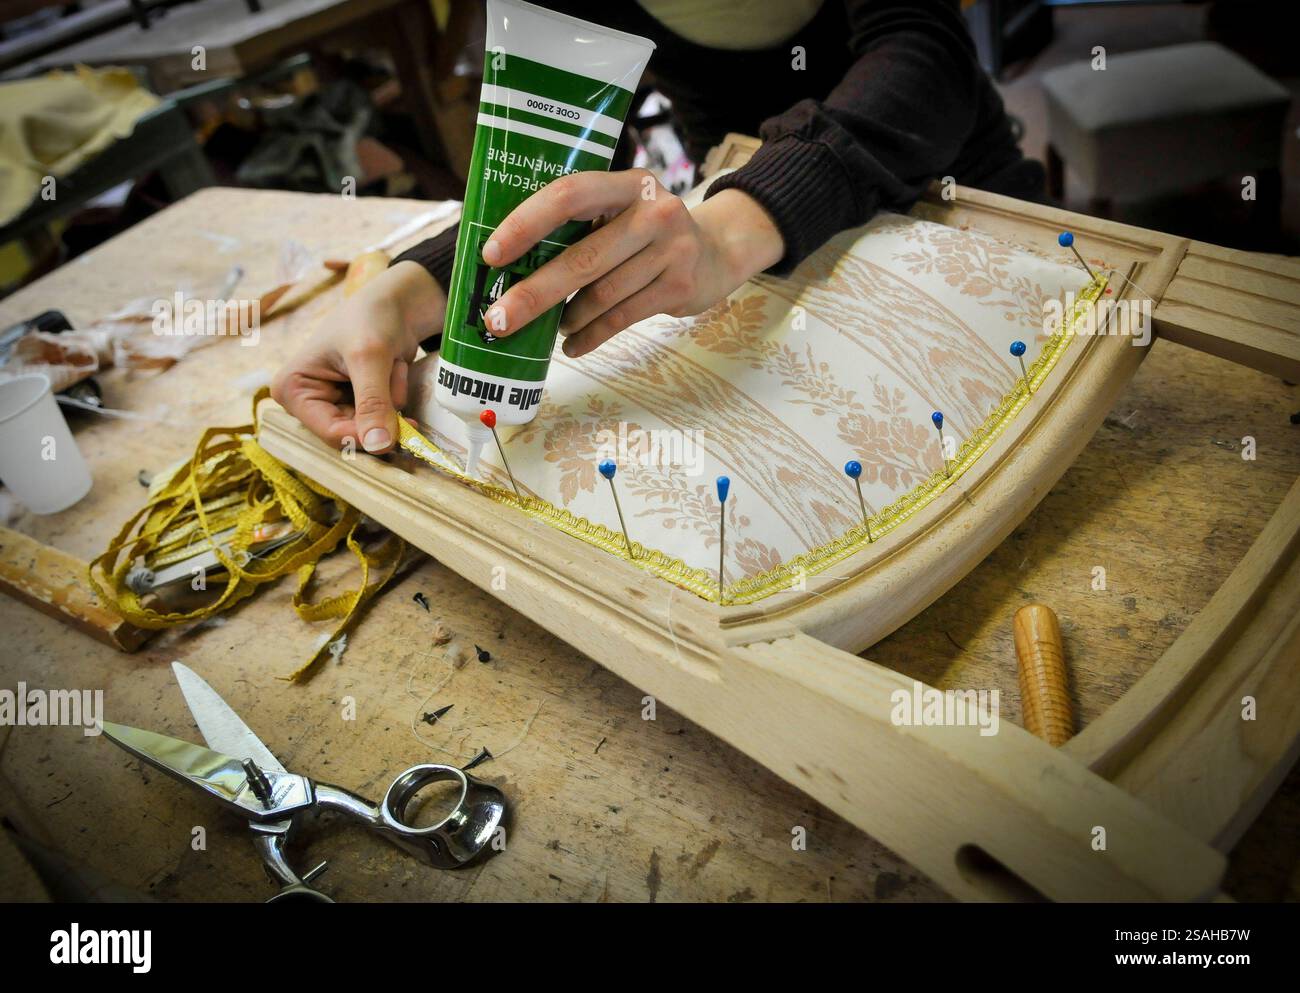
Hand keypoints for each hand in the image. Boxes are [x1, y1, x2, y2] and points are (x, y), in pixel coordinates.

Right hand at [271, 260, 444, 453]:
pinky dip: (398, 398)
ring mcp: (335, 405)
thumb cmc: (371, 318)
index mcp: (292, 390)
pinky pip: (385, 419)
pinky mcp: (359, 405)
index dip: (366, 437)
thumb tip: (378, 446)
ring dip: (393, 400)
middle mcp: (309, 403)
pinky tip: (394, 371)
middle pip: (353, 436)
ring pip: (373, 429)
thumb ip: (373, 402)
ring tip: (391, 364)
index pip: (330, 433)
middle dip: (382, 410)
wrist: (397, 303)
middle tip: (394, 376)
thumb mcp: (369, 358)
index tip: (400, 432)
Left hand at [479, 171, 783, 357]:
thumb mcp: (621, 210)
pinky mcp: (680, 286)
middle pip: (582, 258)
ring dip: (567, 317)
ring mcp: (672, 250)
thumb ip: (580, 224)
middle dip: (533, 293)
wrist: (718, 250)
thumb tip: (509, 264)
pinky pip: (622, 318)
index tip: (492, 254)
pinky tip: (573, 345)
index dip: (526, 224)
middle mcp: (653, 211)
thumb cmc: (649, 232)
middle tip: (497, 320)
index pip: (569, 195)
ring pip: (601, 295)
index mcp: (626, 184)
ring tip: (553, 326)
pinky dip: (591, 336)